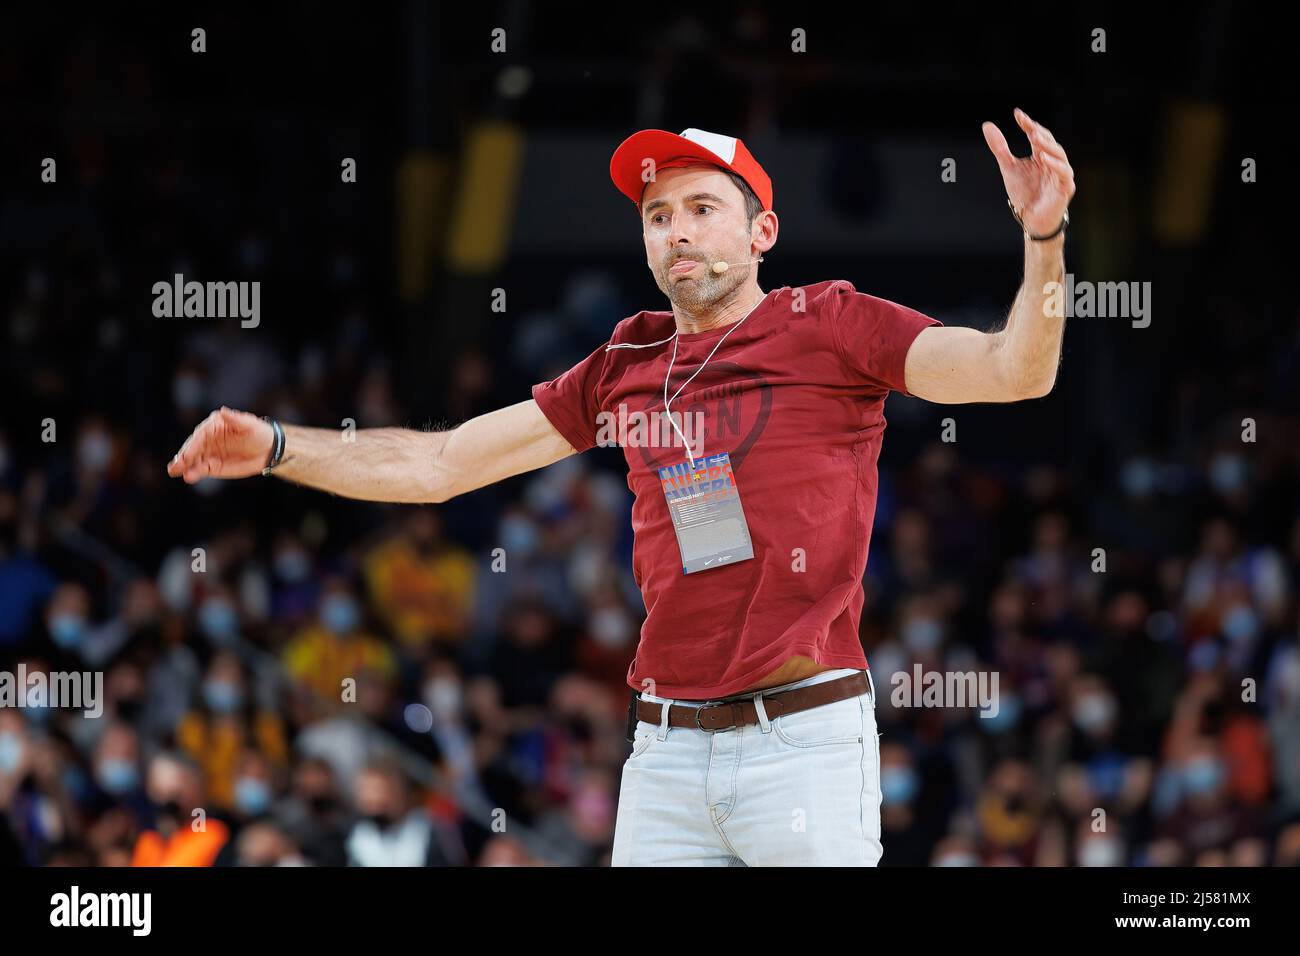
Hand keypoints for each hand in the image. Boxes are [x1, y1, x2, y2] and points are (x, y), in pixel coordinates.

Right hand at [167, 406, 273, 482]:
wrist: (268, 450)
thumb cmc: (259, 432)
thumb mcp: (249, 424)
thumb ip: (235, 419)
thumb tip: (223, 411)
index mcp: (213, 426)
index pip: (199, 436)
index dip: (192, 446)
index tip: (186, 455)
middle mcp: (208, 439)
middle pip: (192, 449)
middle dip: (183, 457)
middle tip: (175, 466)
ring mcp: (209, 453)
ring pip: (193, 460)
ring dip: (184, 466)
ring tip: (175, 472)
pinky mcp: (213, 466)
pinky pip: (201, 470)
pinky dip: (194, 473)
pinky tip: (188, 477)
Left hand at [982, 107, 1075, 235]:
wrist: (1031, 219)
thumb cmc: (1024, 193)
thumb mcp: (1008, 167)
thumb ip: (1000, 147)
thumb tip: (987, 125)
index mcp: (1041, 154)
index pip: (1036, 134)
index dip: (1028, 124)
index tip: (1017, 114)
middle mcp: (1053, 161)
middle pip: (1049, 142)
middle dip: (1039, 133)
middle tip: (1028, 126)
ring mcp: (1061, 173)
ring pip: (1059, 154)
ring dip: (1048, 146)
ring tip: (1035, 138)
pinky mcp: (1065, 186)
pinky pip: (1063, 173)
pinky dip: (1055, 164)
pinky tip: (1043, 158)